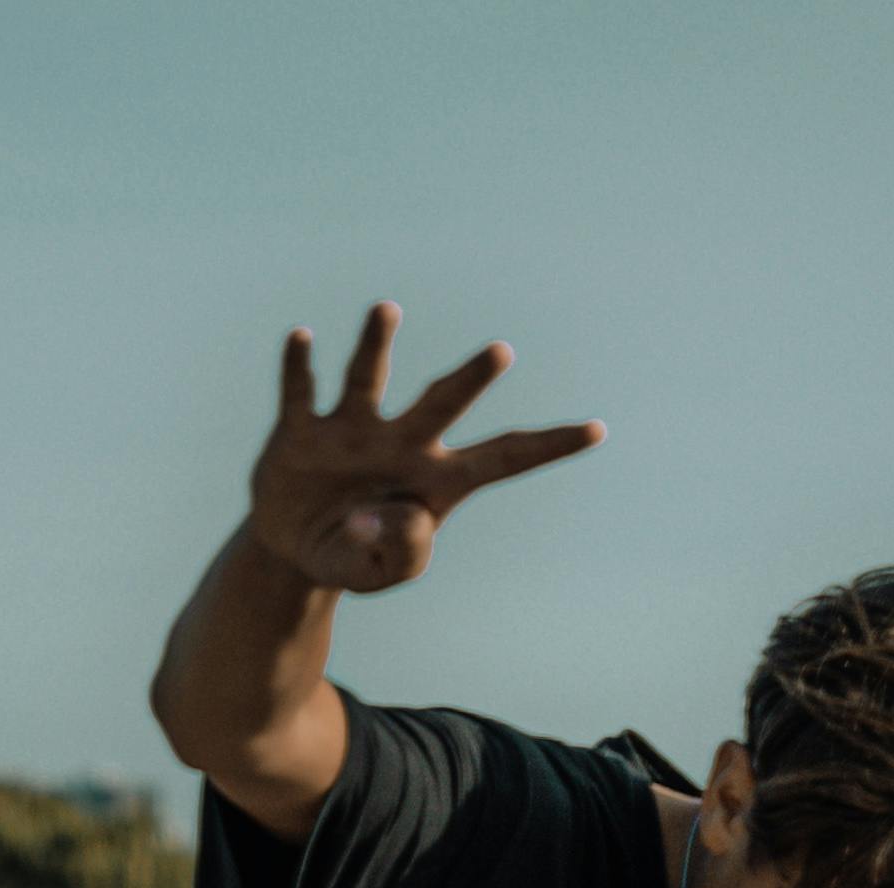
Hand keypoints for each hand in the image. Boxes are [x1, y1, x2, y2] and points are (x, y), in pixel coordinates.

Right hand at [251, 303, 602, 595]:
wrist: (296, 552)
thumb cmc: (357, 555)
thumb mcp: (381, 573)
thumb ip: (401, 555)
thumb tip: (398, 517)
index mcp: (436, 479)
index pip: (504, 458)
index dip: (549, 448)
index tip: (597, 431)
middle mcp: (400, 442)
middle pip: (441, 404)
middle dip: (470, 381)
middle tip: (502, 353)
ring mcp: (350, 432)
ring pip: (368, 380)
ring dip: (377, 344)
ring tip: (387, 308)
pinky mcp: (300, 432)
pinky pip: (300, 393)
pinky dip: (299, 368)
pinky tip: (303, 339)